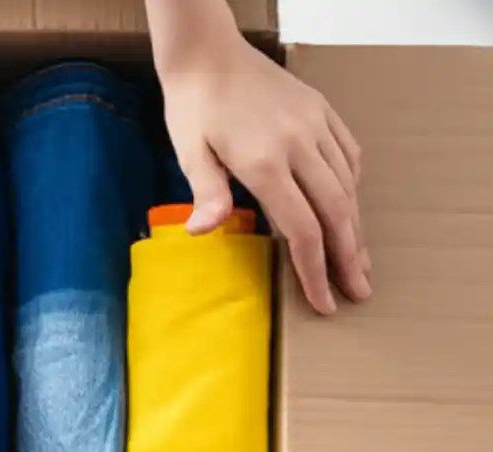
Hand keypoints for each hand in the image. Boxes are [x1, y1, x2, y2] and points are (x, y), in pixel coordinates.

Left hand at [157, 29, 369, 314]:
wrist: (208, 53)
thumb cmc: (193, 106)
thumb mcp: (189, 151)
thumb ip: (206, 192)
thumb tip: (202, 233)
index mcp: (264, 162)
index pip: (301, 227)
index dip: (314, 269)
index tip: (324, 301)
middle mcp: (298, 144)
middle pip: (335, 212)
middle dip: (348, 257)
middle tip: (359, 292)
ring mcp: (315, 125)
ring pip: (347, 185)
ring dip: (355, 227)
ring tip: (359, 260)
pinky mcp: (321, 111)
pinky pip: (349, 154)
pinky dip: (352, 185)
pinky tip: (350, 208)